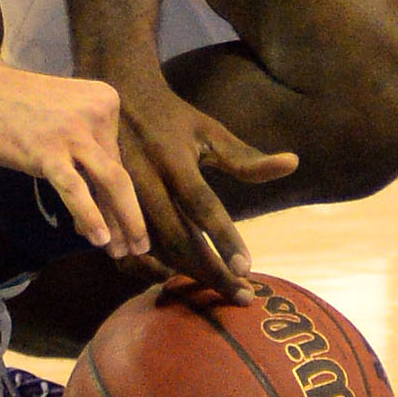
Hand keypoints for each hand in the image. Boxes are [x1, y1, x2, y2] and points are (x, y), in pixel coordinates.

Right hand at [0, 57, 147, 258]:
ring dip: (121, 221)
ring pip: (110, 182)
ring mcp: (73, 133)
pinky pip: (75, 189)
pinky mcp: (48, 152)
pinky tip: (98, 238)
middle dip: (130, 215)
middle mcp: (97, 114)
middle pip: (119, 173)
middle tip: (139, 246)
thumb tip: (96, 203)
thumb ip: (80, 152)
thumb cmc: (12, 104)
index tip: (117, 224)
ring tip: (124, 252)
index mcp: (104, 102)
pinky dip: (90, 216)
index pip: (114, 158)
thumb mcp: (61, 118)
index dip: (117, 197)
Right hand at [108, 68, 296, 298]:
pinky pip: (124, 252)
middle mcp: (144, 181)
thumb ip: (246, 158)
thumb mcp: (209, 131)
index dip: (223, 237)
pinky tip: (174, 278)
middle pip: (178, 237)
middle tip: (242, 295)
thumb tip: (292, 164)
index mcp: (173, 160)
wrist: (117, 101)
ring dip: (184, 274)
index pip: (201, 205)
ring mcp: (119, 199)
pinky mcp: (105, 210)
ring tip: (219, 290)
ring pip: (152, 250)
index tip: (247, 268)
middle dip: (210, 271)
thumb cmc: (173, 120)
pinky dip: (148, 271)